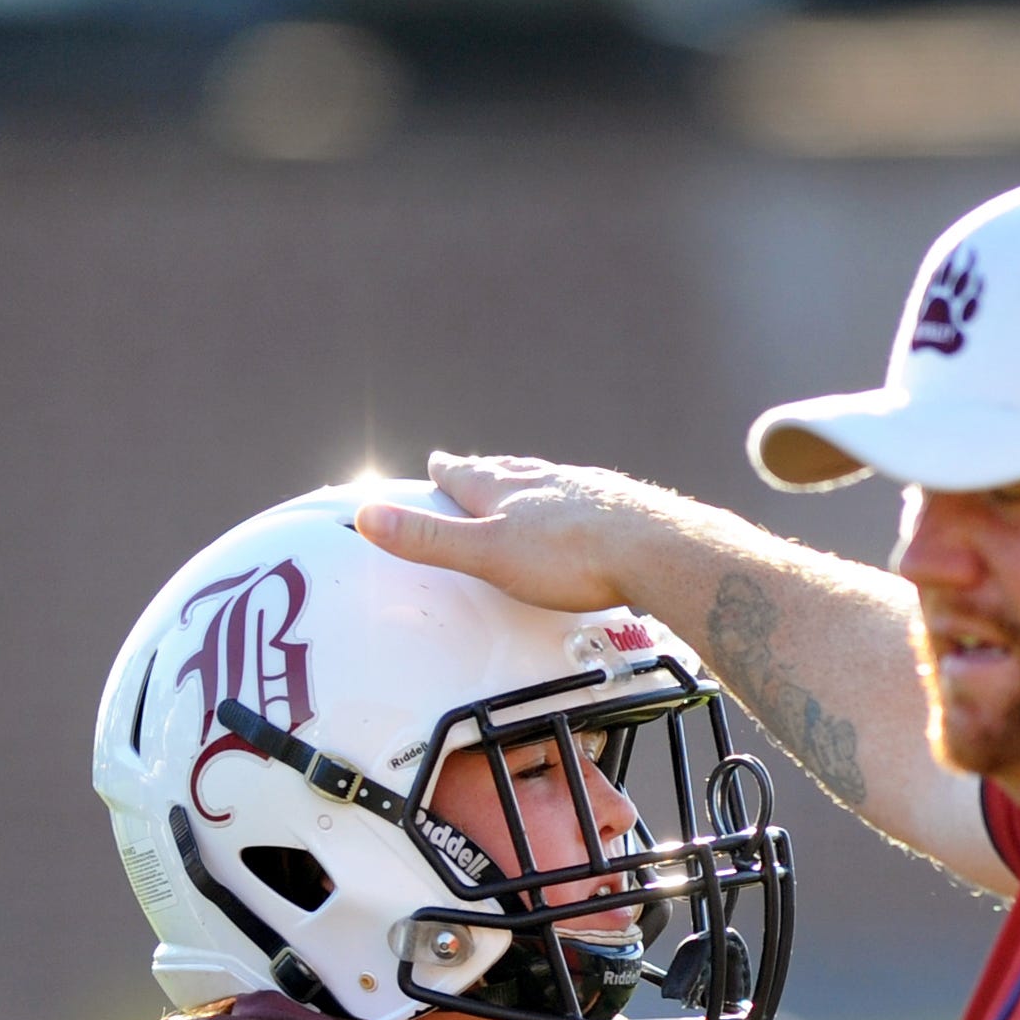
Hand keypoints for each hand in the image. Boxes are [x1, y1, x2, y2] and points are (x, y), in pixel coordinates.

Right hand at [356, 450, 663, 611]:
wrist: (654, 549)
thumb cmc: (570, 557)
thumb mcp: (487, 553)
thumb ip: (429, 538)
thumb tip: (366, 516)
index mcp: (506, 491)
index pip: (466, 474)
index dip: (448, 472)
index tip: (436, 463)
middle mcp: (545, 481)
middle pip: (508, 472)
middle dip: (489, 472)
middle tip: (476, 468)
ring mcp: (587, 491)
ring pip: (551, 483)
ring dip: (534, 484)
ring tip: (528, 486)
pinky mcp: (623, 508)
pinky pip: (591, 504)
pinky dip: (578, 506)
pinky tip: (587, 514)